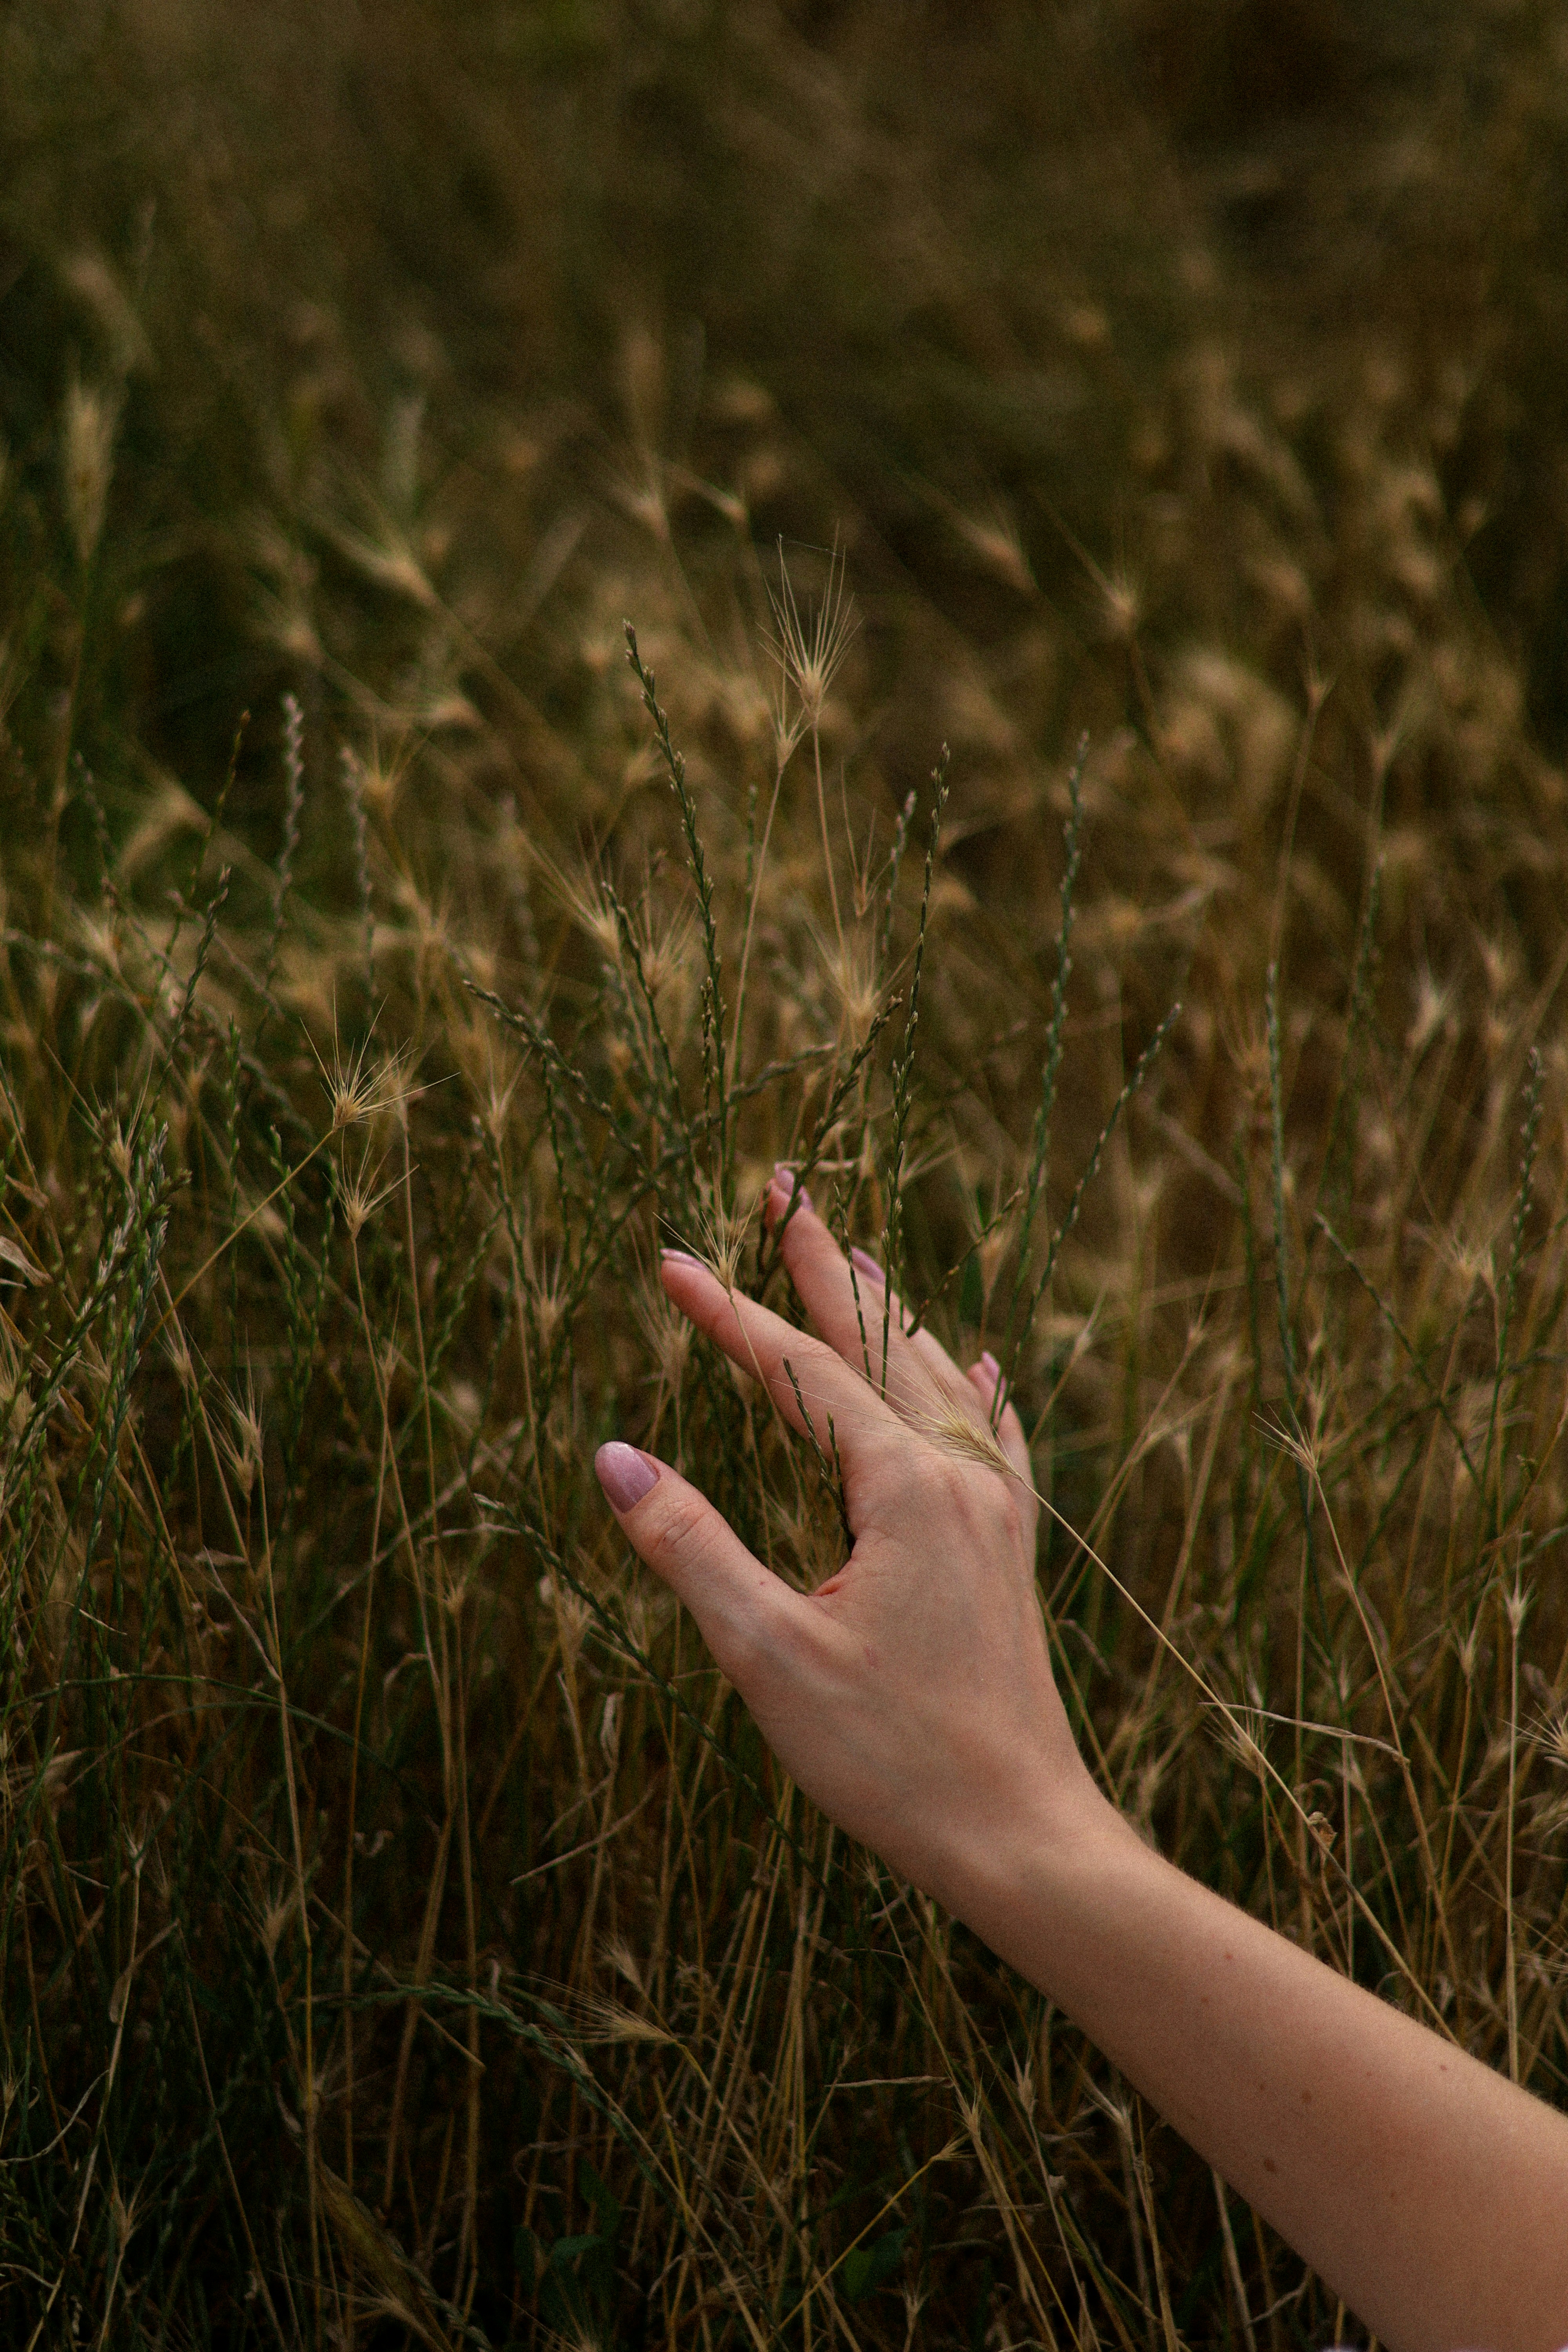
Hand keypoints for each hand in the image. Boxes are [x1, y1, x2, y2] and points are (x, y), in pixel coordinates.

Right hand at [594, 1171, 1111, 1917]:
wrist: (1024, 1837)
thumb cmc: (893, 1758)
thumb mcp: (767, 1655)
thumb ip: (691, 1546)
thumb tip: (616, 1457)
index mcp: (901, 1487)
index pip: (795, 1371)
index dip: (727, 1314)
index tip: (669, 1259)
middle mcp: (959, 1478)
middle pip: (877, 1341)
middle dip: (822, 1262)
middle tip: (784, 1185)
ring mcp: (996, 1512)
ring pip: (935, 1377)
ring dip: (887, 1312)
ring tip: (858, 1255)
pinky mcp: (1014, 1553)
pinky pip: (994, 1438)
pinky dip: (972, 1388)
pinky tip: (984, 1372)